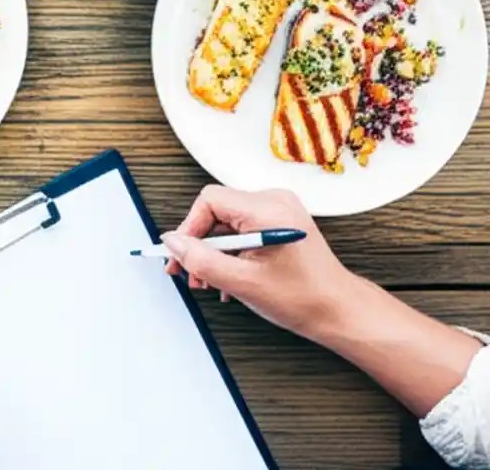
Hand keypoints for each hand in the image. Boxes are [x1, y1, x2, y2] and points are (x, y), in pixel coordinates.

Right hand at [161, 187, 357, 341]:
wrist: (338, 310)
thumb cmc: (303, 298)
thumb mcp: (241, 282)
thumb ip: (201, 259)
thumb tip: (173, 243)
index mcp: (268, 210)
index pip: (210, 201)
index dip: (189, 228)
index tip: (181, 253)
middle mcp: (275, 202)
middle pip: (216, 211)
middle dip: (199, 244)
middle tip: (189, 271)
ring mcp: (280, 211)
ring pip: (227, 222)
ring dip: (213, 252)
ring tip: (209, 280)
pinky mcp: (280, 222)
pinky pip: (242, 229)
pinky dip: (230, 251)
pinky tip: (228, 277)